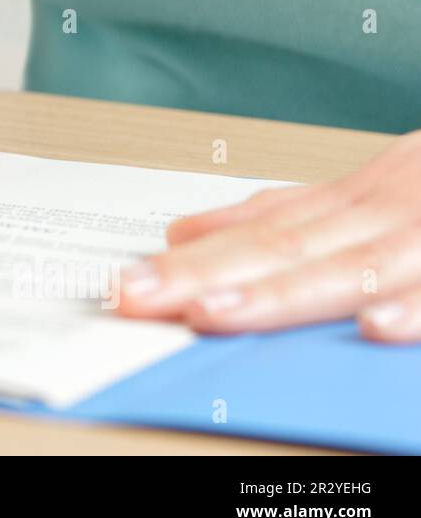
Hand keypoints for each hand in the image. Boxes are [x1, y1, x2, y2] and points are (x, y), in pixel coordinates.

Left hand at [118, 131, 420, 341]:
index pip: (261, 234)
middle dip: (207, 279)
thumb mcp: (365, 189)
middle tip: (135, 300)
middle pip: (288, 250)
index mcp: (357, 199)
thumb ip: (286, 213)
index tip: (125, 286)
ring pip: (355, 267)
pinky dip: (418, 307)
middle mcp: (391, 207)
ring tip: (213, 313)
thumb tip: (187, 230)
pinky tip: (372, 328)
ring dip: (284, 294)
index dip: (192, 262)